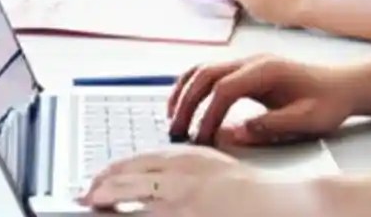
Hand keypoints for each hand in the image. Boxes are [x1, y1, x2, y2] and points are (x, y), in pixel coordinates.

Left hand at [82, 146, 320, 216]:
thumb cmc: (251, 189)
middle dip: (97, 192)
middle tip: (84, 199)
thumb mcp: (209, 164)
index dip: (106, 175)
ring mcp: (184, 206)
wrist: (286, 205)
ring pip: (133, 210)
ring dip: (110, 211)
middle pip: (123, 182)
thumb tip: (144, 175)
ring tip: (95, 211)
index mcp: (182, 159)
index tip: (92, 183)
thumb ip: (176, 167)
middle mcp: (178, 179)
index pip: (130, 164)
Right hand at [167, 56, 356, 145]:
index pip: (224, 89)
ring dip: (183, 92)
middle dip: (186, 102)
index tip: (201, 137)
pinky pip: (208, 72)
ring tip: (173, 117)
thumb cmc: (329, 102)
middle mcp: (250, 61)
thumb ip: (272, 125)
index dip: (208, 114)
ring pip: (201, 69)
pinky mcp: (243, 69)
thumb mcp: (307, 120)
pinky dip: (191, 87)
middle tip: (176, 130)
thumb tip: (235, 131)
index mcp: (265, 70)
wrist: (343, 85)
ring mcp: (245, 62)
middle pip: (204, 74)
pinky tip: (186, 103)